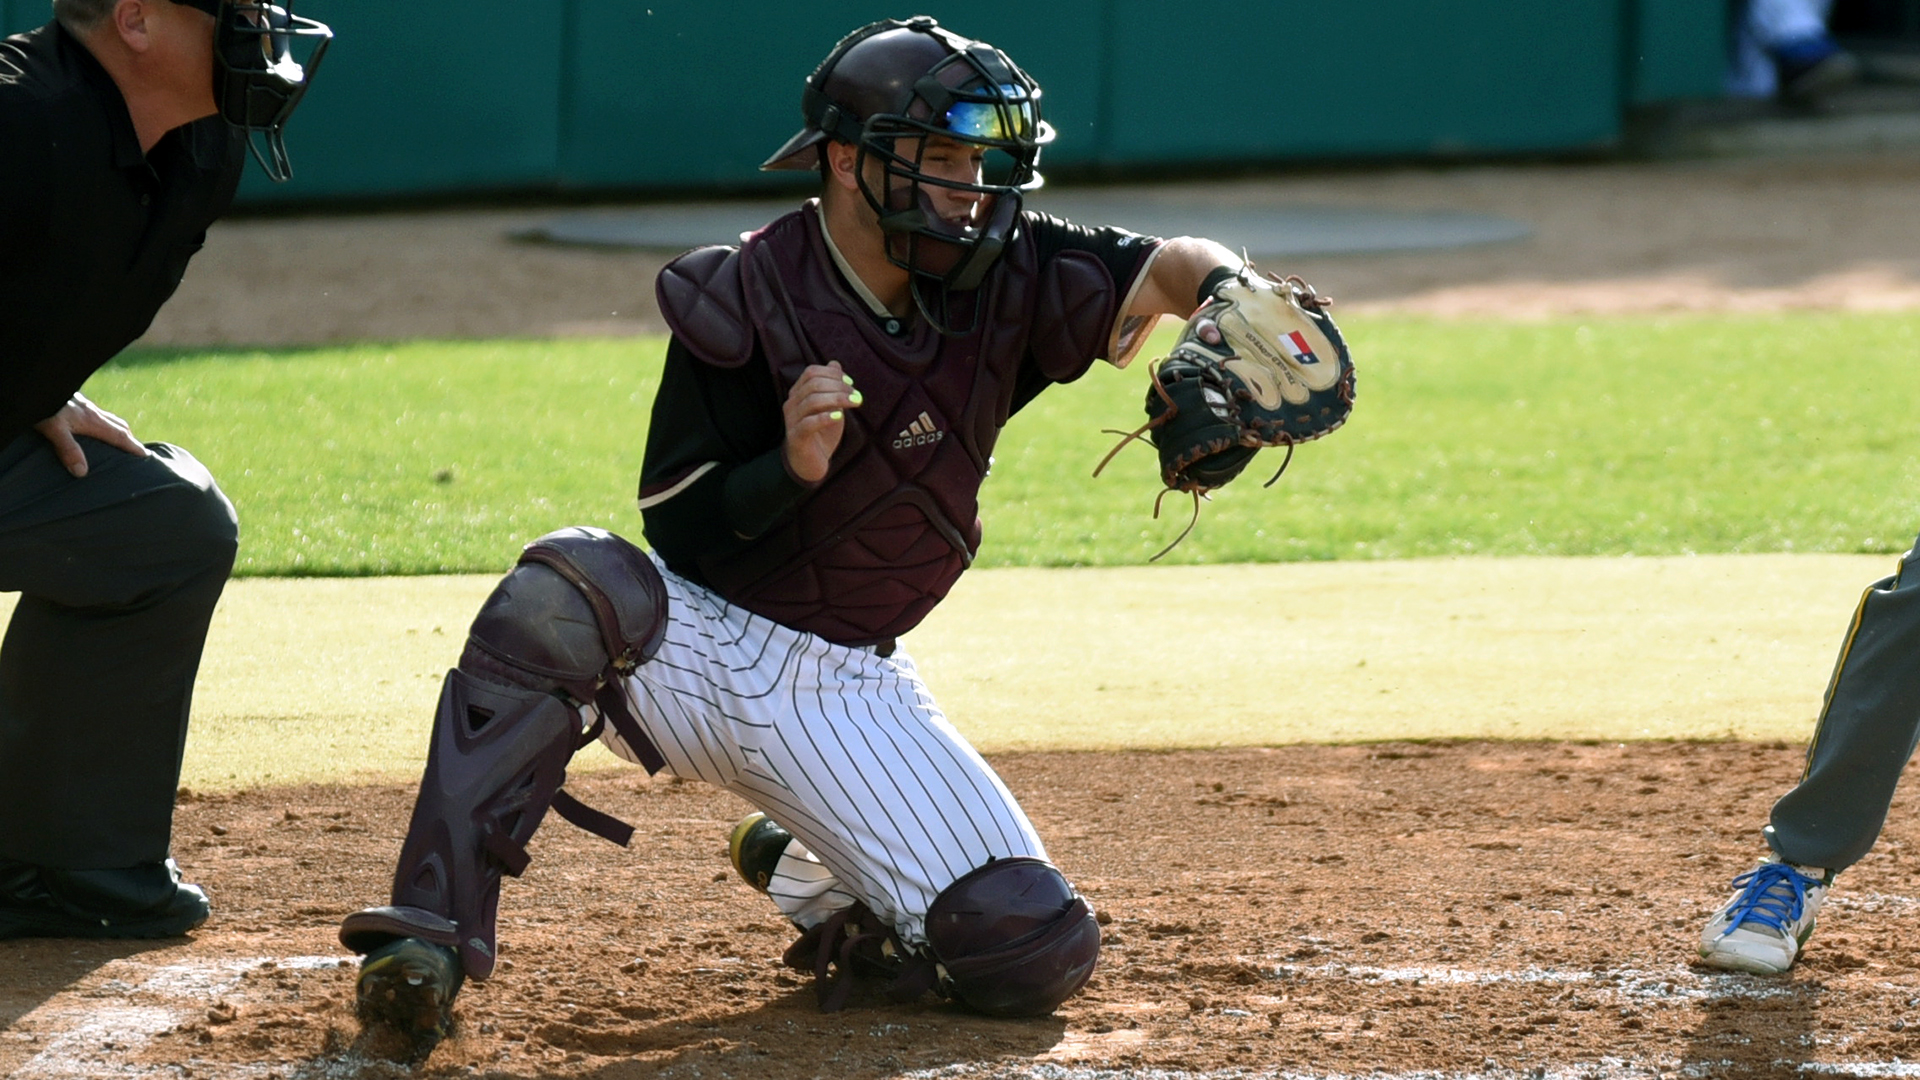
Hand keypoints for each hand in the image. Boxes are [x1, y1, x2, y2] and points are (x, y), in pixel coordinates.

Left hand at [32, 393, 147, 477]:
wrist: (35, 382)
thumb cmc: (45, 404)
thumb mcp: (54, 429)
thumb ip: (68, 449)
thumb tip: (82, 472)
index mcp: (92, 420)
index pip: (119, 436)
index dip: (133, 447)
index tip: (146, 455)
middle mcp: (92, 411)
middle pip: (118, 425)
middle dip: (129, 438)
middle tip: (136, 450)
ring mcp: (83, 404)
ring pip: (107, 418)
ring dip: (117, 429)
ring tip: (117, 438)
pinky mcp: (73, 400)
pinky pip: (95, 413)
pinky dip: (101, 422)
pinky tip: (90, 425)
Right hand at [782, 362, 861, 483]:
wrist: (810, 463)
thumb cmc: (821, 433)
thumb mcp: (830, 406)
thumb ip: (831, 386)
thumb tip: (835, 363)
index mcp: (798, 393)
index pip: (811, 372)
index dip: (832, 374)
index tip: (851, 383)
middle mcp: (791, 403)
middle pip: (813, 384)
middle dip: (838, 386)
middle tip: (856, 395)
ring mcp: (792, 420)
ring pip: (812, 401)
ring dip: (837, 399)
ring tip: (854, 403)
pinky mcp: (796, 437)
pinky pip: (808, 423)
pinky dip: (825, 417)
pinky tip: (838, 417)